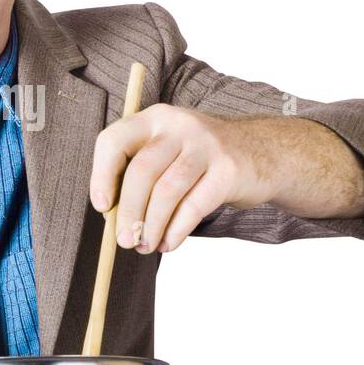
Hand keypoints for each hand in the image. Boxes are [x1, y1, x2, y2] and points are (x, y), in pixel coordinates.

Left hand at [89, 103, 273, 253]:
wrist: (262, 150)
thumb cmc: (200, 158)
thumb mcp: (168, 150)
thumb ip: (139, 174)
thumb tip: (112, 216)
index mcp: (154, 118)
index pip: (114, 141)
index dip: (101, 175)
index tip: (102, 206)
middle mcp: (179, 125)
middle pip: (141, 171)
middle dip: (128, 211)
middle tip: (124, 240)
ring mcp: (206, 145)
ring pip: (167, 191)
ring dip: (152, 225)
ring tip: (146, 246)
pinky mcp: (229, 170)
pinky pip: (194, 206)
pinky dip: (176, 230)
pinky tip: (169, 242)